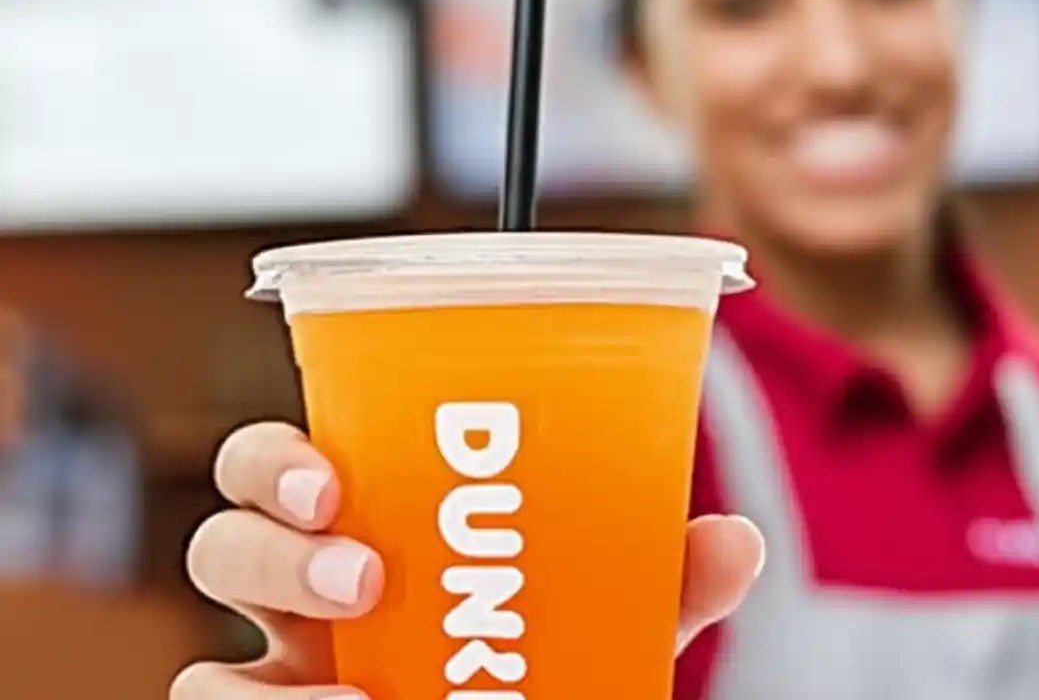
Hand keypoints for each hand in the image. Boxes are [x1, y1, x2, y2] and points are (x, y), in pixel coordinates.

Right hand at [172, 422, 764, 698]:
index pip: (284, 469)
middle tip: (362, 570)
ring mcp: (282, 688)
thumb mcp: (609, 623)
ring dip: (265, 685)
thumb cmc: (546, 672)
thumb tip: (736, 540)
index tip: (333, 478)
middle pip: (223, 541)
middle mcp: (307, 608)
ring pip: (201, 666)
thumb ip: (661, 582)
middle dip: (268, 543)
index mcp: (373, 535)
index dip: (276, 461)